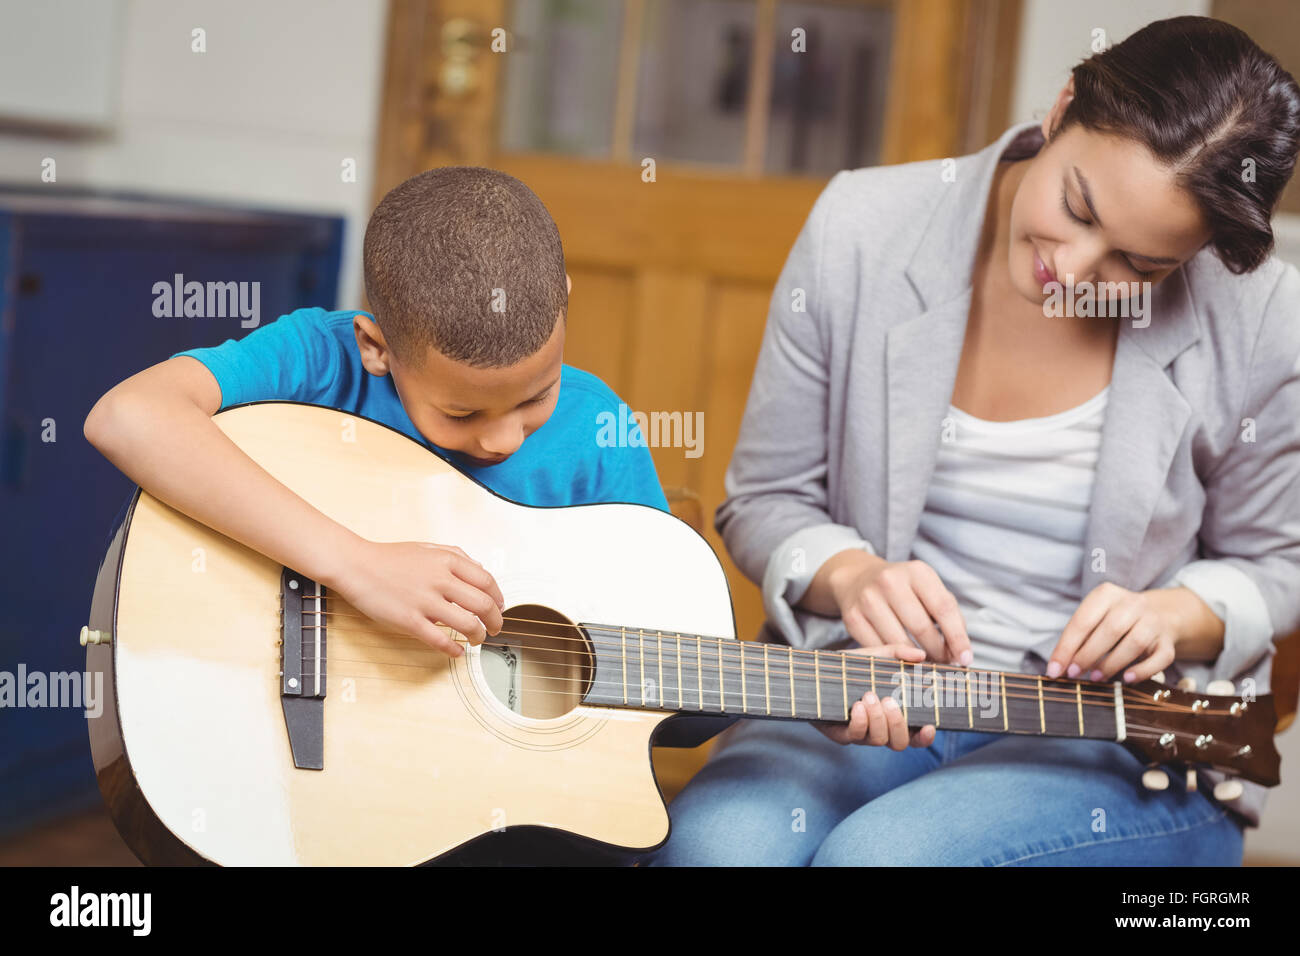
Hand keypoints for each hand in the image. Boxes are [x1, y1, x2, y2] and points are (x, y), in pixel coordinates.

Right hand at [326, 539, 504, 656]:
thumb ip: (456, 556)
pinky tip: (457, 652)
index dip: (498, 598)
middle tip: (495, 629)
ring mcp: (425, 601)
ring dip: (478, 636)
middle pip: (483, 604)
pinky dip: (453, 650)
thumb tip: (482, 571)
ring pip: (466, 624)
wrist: (356, 565)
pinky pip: (439, 640)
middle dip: (495, 621)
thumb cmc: (390, 558)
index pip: (487, 581)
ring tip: (477, 640)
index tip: (499, 608)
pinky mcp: (409, 620)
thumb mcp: (428, 547)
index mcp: (447, 560)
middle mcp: (440, 580)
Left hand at [812, 644, 936, 748]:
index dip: (925, 737)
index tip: (929, 725)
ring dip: (878, 719)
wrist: (818, 670)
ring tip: (869, 696)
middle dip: (897, 723)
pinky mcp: (840, 734)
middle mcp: (879, 730)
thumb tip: (920, 655)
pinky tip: (858, 706)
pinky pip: (854, 736)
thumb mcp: (875, 656)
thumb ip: (898, 653)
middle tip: (888, 701)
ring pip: (878, 740)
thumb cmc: (851, 666)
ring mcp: (860, 734)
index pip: (915, 737)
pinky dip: (860, 722)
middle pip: (899, 743)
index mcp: (893, 716)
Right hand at [827, 554, 972, 665]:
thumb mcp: (928, 588)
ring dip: (917, 659)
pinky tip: (902, 658)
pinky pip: (879, 649)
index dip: (957, 637)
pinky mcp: (853, 617)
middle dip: (938, 652)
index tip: (965, 658)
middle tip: (945, 663)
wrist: (858, 579)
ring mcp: (868, 599)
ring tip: (926, 662)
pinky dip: (894, 658)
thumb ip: (948, 615)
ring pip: (900, 643)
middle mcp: (890, 581)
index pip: (943, 609)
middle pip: (922, 628)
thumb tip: (960, 652)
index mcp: (917, 572)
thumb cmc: (903, 589)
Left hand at [1048, 582, 1184, 682]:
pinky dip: (1143, 670)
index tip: (1054, 670)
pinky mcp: (1167, 642)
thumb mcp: (1095, 618)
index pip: (1083, 621)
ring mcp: (1153, 622)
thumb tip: (1058, 667)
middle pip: (1110, 630)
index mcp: (1107, 594)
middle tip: (1073, 674)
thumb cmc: (1115, 619)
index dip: (1067, 647)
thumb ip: (1077, 638)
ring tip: (1095, 678)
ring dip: (1112, 664)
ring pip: (1134, 643)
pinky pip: (1159, 658)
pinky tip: (1126, 679)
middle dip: (1088, 655)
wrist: (1160, 612)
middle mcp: (1133, 604)